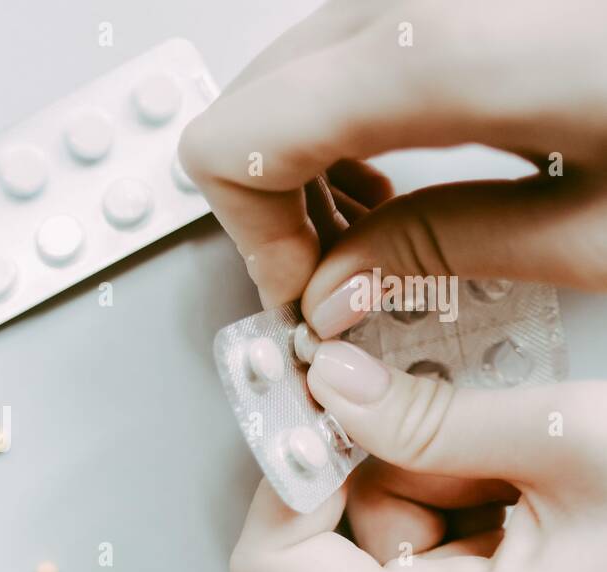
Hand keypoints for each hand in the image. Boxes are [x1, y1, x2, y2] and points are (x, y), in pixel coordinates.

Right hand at [178, 0, 606, 331]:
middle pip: (250, 100)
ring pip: (292, 69)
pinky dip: (342, 113)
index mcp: (436, 54)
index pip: (236, 142)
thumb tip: (338, 288)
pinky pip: (351, 42)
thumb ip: (446, 254)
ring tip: (368, 230)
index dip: (252, 240)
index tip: (300, 293)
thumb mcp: (601, 229)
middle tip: (326, 276)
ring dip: (301, 161)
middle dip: (267, 207)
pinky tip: (397, 164)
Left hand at [229, 345, 606, 571]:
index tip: (319, 415)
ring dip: (412, 475)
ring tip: (505, 459)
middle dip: (358, 474)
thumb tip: (329, 385)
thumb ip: (430, 415)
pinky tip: (510, 479)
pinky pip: (411, 543)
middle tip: (419, 415)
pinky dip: (441, 492)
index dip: (287, 484)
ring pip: (364, 540)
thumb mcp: (570, 443)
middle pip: (314, 556)